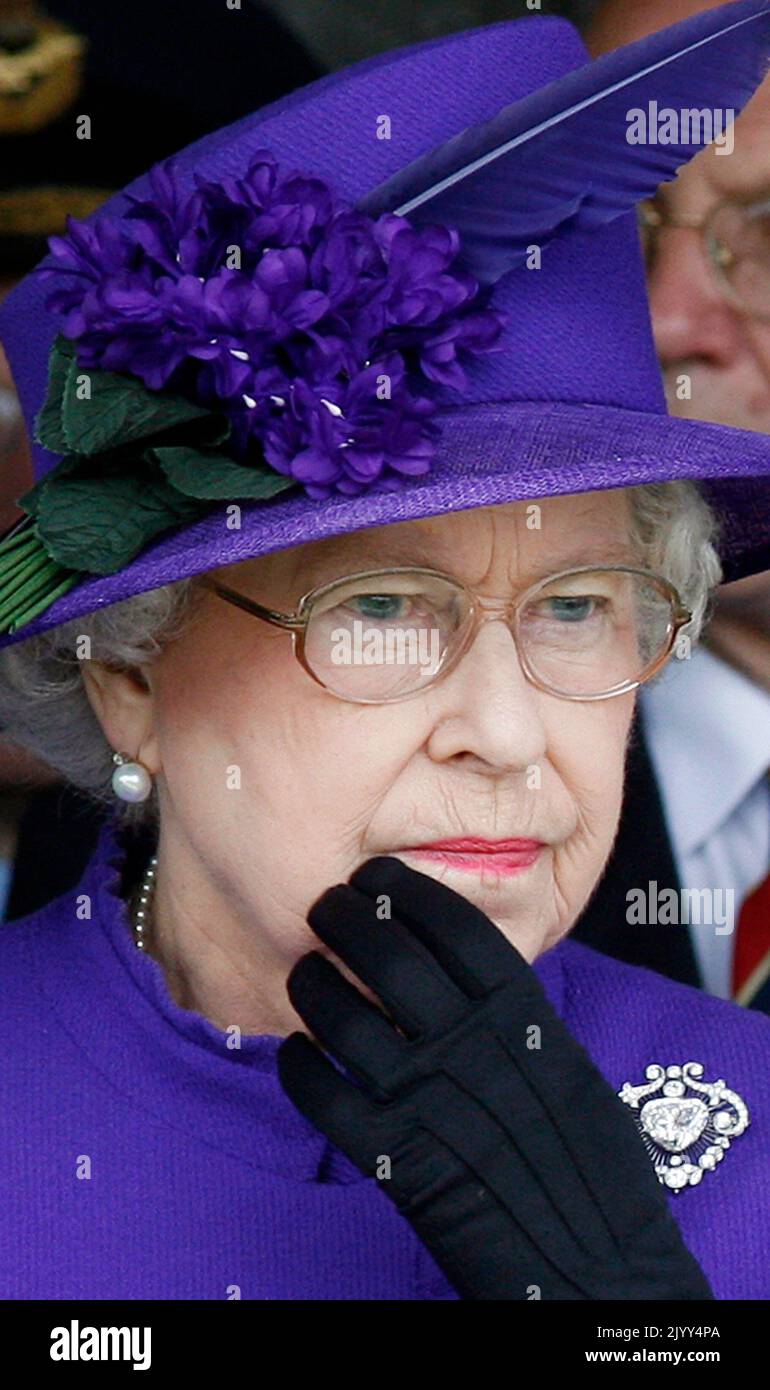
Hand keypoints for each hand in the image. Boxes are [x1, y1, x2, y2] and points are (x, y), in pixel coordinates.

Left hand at [277, 856, 712, 1300]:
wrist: (596, 1262)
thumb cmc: (590, 1166)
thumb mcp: (568, 1068)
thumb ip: (516, 1018)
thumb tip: (465, 974)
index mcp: (526, 1017)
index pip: (452, 926)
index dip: (404, 891)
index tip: (375, 876)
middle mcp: (475, 1047)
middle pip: (387, 956)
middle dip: (343, 919)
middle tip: (325, 910)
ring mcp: (431, 1101)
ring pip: (343, 1019)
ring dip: (312, 986)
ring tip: (306, 975)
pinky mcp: (398, 1160)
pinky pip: (325, 1097)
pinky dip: (299, 1068)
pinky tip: (297, 1055)